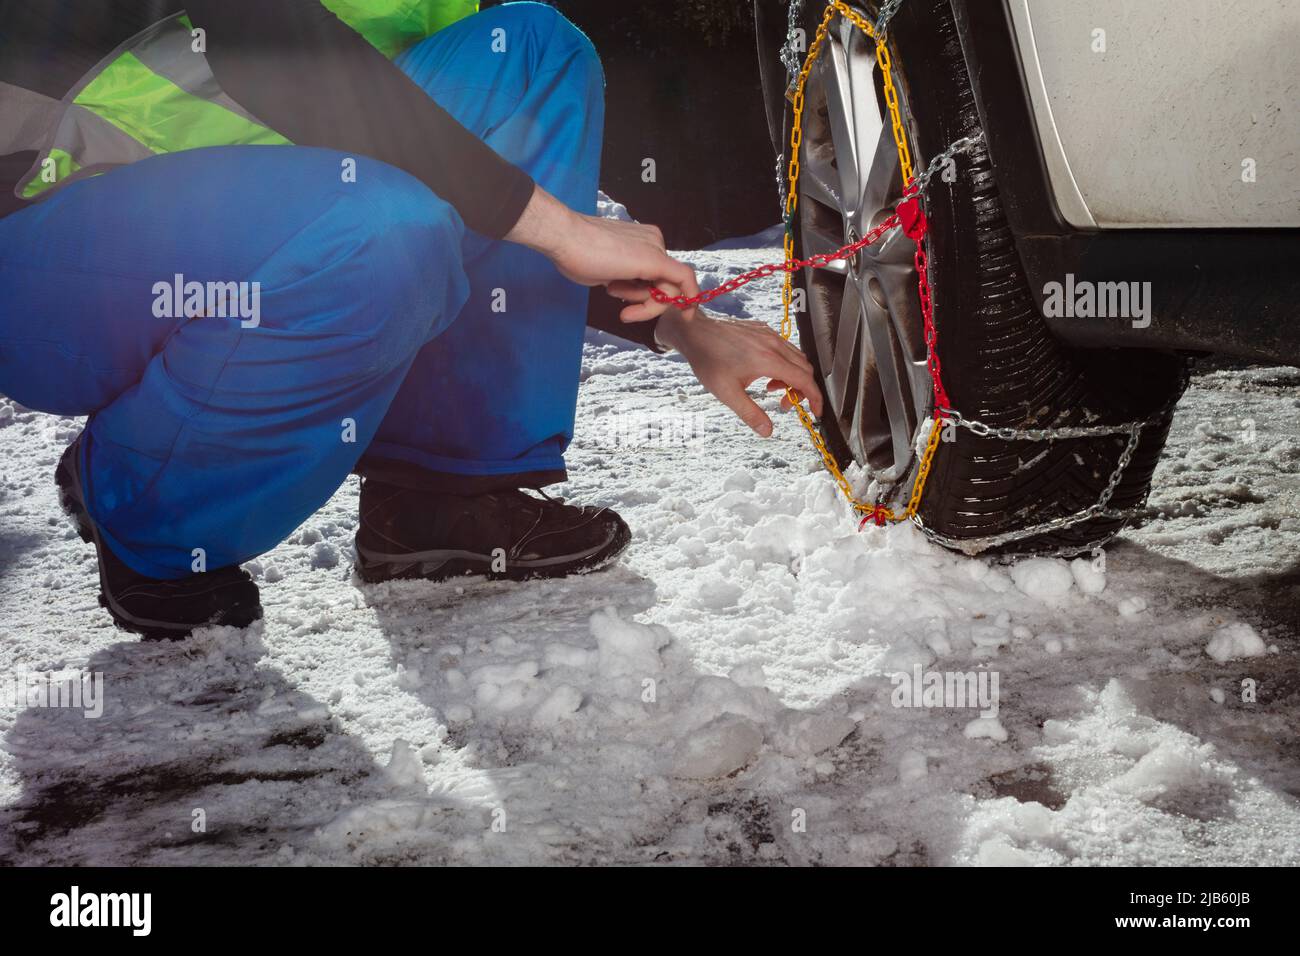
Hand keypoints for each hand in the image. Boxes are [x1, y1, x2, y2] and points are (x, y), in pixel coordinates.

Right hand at [506, 185, 698, 320]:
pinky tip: (687, 312)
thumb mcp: (606, 272)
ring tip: (614, 293)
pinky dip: (690, 297)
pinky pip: (684, 279)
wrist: (565, 237)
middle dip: (647, 304)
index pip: (655, 275)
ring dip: (645, 304)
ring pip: (667, 287)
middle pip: (662, 282)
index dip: (653, 296)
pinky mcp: (656, 259)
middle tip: (625, 314)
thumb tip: (625, 288)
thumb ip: (622, 279)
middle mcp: (653, 241)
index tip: (644, 310)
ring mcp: (655, 248)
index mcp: (641, 241)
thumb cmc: (576, 253)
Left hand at [657, 309, 823, 436]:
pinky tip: (765, 374)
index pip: (804, 380)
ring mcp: (769, 335)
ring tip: (772, 390)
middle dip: (802, 390)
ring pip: (796, 357)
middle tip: (784, 404)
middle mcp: (773, 344)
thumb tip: (768, 431)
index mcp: (768, 360)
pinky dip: (784, 364)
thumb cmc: (708, 360)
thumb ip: (750, 413)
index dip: (814, 398)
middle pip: (805, 369)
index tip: (816, 411)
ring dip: (792, 377)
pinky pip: (784, 348)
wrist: (695, 332)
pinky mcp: (763, 330)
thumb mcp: (727, 393)